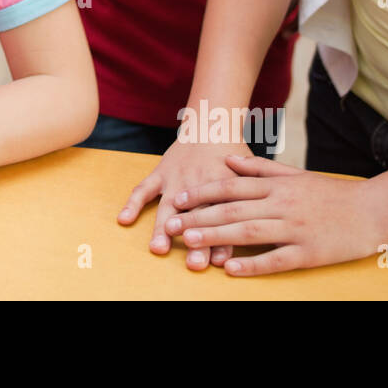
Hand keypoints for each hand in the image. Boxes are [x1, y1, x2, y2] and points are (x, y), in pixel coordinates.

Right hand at [118, 138, 252, 269]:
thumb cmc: (234, 154)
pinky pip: (144, 189)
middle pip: (196, 217)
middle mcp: (199, 187)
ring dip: (163, 228)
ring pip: (168, 207)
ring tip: (159, 248)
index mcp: (224, 188)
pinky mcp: (161, 173)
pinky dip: (133, 203)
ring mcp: (177, 181)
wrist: (211, 124)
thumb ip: (254, 198)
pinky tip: (124, 219)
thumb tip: (263, 225)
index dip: (221, 240)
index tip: (218, 261)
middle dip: (195, 241)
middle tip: (194, 263)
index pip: (222, 218)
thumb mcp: (250, 174)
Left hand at [169, 154, 385, 275]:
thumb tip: (229, 161)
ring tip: (191, 243)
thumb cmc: (330, 193)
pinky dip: (253, 264)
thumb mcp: (295, 175)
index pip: (232, 186)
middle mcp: (282, 204)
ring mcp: (296, 229)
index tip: (178, 199)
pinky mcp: (309, 253)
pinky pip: (277, 259)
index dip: (203, 193)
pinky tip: (231, 269)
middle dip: (200, 217)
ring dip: (217, 238)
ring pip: (249, 232)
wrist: (374, 211)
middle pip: (234, 209)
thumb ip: (260, 169)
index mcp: (277, 185)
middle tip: (173, 225)